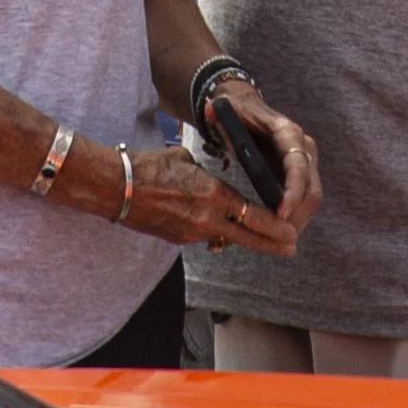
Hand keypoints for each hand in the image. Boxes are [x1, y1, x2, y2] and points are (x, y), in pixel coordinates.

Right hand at [115, 143, 299, 256]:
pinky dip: (216, 233)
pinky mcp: (179, 239)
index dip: (274, 225)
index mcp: (213, 193)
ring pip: (227, 238)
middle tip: (291, 247)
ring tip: (266, 243)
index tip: (290, 230)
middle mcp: (207, 217)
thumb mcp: (185, 160)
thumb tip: (213, 178)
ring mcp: (192, 232)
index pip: (253, 214)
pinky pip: (205, 237)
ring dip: (245, 240)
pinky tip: (223, 230)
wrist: (116, 187)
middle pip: (248, 236)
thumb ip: (206, 173)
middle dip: (272, 243)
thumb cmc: (149, 167)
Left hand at [206, 77, 321, 232]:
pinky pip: (304, 201)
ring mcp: (305, 162)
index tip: (280, 214)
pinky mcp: (301, 174)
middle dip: (297, 216)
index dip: (292, 192)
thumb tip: (211, 110)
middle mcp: (303, 147)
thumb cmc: (235, 111)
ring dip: (297, 221)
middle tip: (278, 237)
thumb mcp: (226, 111)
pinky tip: (276, 231)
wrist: (246, 106)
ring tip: (276, 240)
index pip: (298, 166)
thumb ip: (217, 113)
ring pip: (311, 199)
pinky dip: (293, 218)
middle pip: (312, 190)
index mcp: (287, 132)